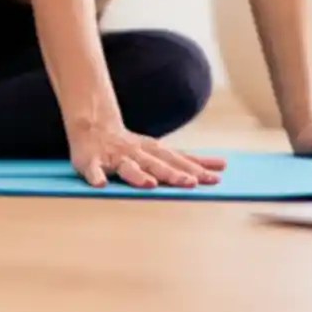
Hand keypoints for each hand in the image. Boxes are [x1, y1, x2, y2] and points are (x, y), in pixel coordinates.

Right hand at [68, 122, 225, 188]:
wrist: (93, 126)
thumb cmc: (133, 146)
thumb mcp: (161, 151)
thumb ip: (188, 161)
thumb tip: (221, 167)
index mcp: (154, 151)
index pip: (179, 160)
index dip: (196, 169)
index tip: (216, 177)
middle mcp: (137, 153)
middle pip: (157, 164)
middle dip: (174, 174)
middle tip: (191, 183)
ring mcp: (114, 157)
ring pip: (128, 167)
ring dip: (139, 176)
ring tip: (150, 185)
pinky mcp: (90, 161)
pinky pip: (92, 170)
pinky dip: (96, 176)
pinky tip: (101, 185)